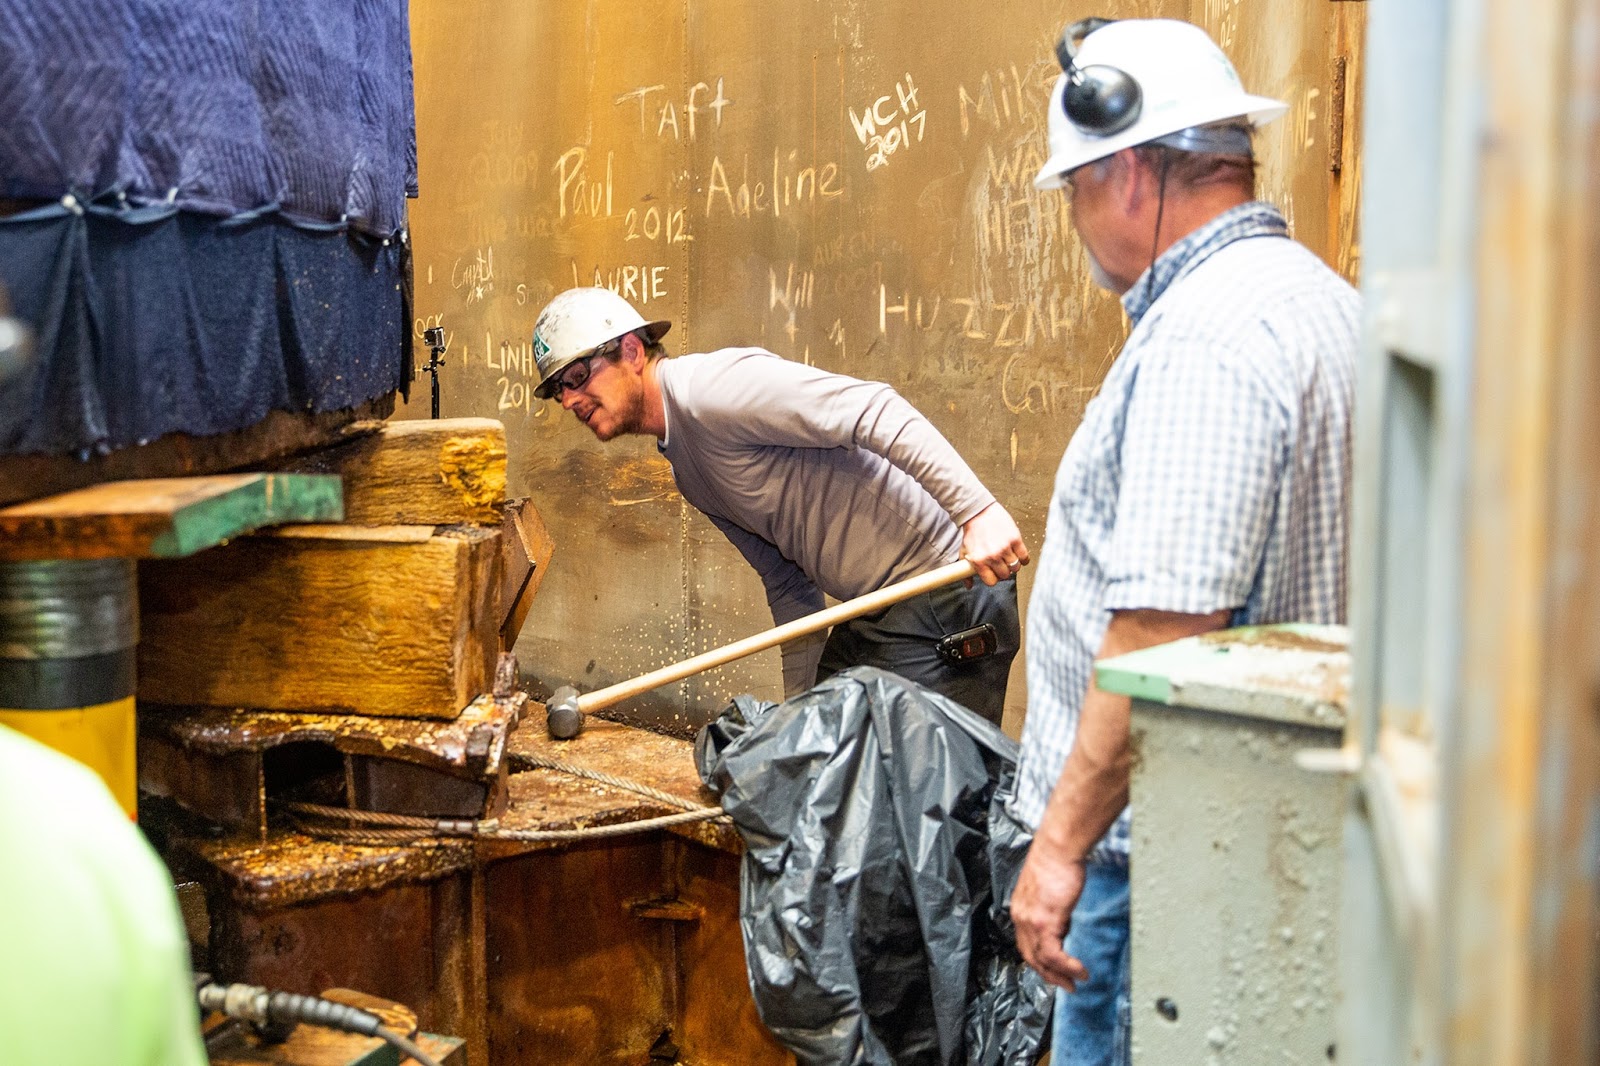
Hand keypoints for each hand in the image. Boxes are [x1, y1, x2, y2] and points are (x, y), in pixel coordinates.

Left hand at [960, 502, 1029, 585]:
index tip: (995, 573)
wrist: (978, 512)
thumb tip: (969, 586)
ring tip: (1010, 558)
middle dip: (1004, 571)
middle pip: (1005, 575)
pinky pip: (1024, 556)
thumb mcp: (964, 552)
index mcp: (979, 561)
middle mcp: (992, 556)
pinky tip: (1019, 554)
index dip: (994, 578)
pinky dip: (1024, 558)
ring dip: (1014, 565)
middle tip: (1002, 564)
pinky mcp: (1015, 539)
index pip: (991, 582)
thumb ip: (965, 570)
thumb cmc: (972, 532)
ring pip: (1015, 567)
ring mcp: (1004, 548)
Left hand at [1011, 836, 1090, 989]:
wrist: (1058, 847)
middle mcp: (1021, 917)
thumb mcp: (1048, 890)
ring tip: (1074, 983)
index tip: (1053, 970)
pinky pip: (1053, 954)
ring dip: (1059, 976)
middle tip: (1065, 985)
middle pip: (1030, 956)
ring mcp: (1031, 921)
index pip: (1025, 944)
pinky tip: (1079, 971)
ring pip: (1041, 960)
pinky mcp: (1045, 921)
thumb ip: (1052, 910)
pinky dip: (1067, 967)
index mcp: (1020, 909)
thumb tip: (1062, 926)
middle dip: (1048, 975)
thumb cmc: (1057, 861)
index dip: (1039, 961)